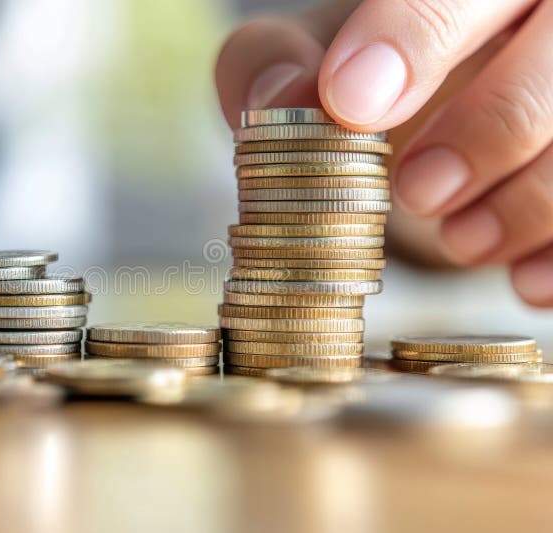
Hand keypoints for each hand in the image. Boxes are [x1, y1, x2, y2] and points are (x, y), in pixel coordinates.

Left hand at [215, 0, 552, 305]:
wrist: (425, 110)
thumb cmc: (364, 76)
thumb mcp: (307, 57)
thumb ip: (274, 61)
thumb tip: (283, 97)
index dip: (416, 38)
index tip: (355, 106)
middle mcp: (547, 15)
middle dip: (492, 128)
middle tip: (420, 192)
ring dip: (533, 201)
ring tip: (462, 241)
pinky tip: (523, 277)